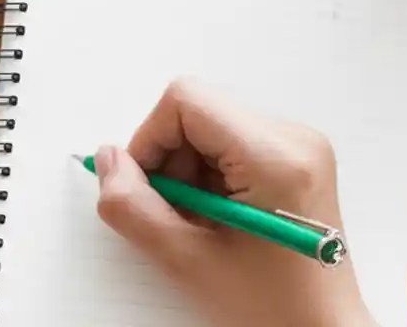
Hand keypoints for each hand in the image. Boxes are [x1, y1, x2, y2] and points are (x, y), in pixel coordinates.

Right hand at [95, 79, 375, 326]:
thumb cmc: (273, 308)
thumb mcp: (188, 260)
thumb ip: (133, 206)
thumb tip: (107, 159)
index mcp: (276, 155)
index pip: (186, 101)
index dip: (150, 139)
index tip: (145, 187)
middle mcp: (294, 137)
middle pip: (197, 113)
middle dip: (169, 160)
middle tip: (174, 215)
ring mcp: (298, 147)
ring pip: (208, 128)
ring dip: (187, 172)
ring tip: (199, 224)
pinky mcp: (295, 160)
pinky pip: (229, 145)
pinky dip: (207, 178)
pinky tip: (216, 219)